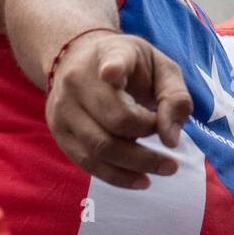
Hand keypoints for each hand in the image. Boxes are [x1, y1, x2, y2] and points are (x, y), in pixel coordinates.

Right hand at [44, 31, 193, 189]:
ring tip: (167, 168)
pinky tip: (141, 180)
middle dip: (148, 139)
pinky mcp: (59, 132)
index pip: (111, 60)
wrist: (81, 60)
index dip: (112, 67)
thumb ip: (175, 98)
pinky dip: (117, 176)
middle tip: (174, 153)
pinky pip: (86, 162)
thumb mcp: (162, 70)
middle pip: (114, 120)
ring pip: (98, 146)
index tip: (112, 72)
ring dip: (136, 164)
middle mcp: (78, 80)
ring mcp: (63, 107)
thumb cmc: (132, 68)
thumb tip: (170, 140)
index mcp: (109, 54)